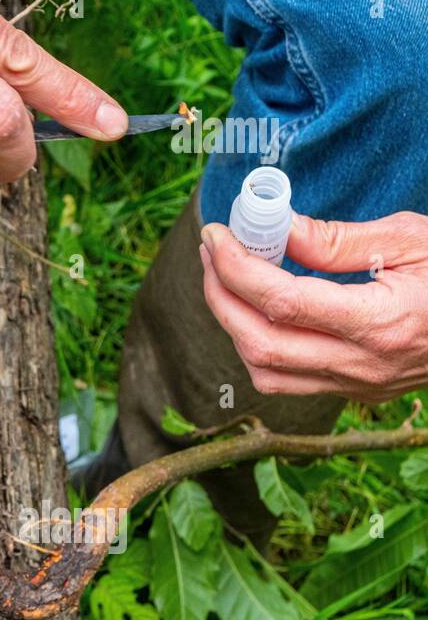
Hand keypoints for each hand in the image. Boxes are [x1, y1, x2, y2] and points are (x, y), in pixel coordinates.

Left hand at [200, 212, 427, 401]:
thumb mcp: (410, 239)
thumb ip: (337, 240)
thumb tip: (276, 228)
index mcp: (382, 323)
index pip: (281, 301)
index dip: (235, 267)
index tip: (215, 235)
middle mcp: (365, 364)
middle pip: (259, 342)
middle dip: (220, 295)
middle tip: (212, 252)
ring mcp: (360, 385)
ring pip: (265, 371)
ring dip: (232, 325)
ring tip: (226, 278)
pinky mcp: (357, 392)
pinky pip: (287, 380)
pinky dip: (258, 346)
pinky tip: (256, 310)